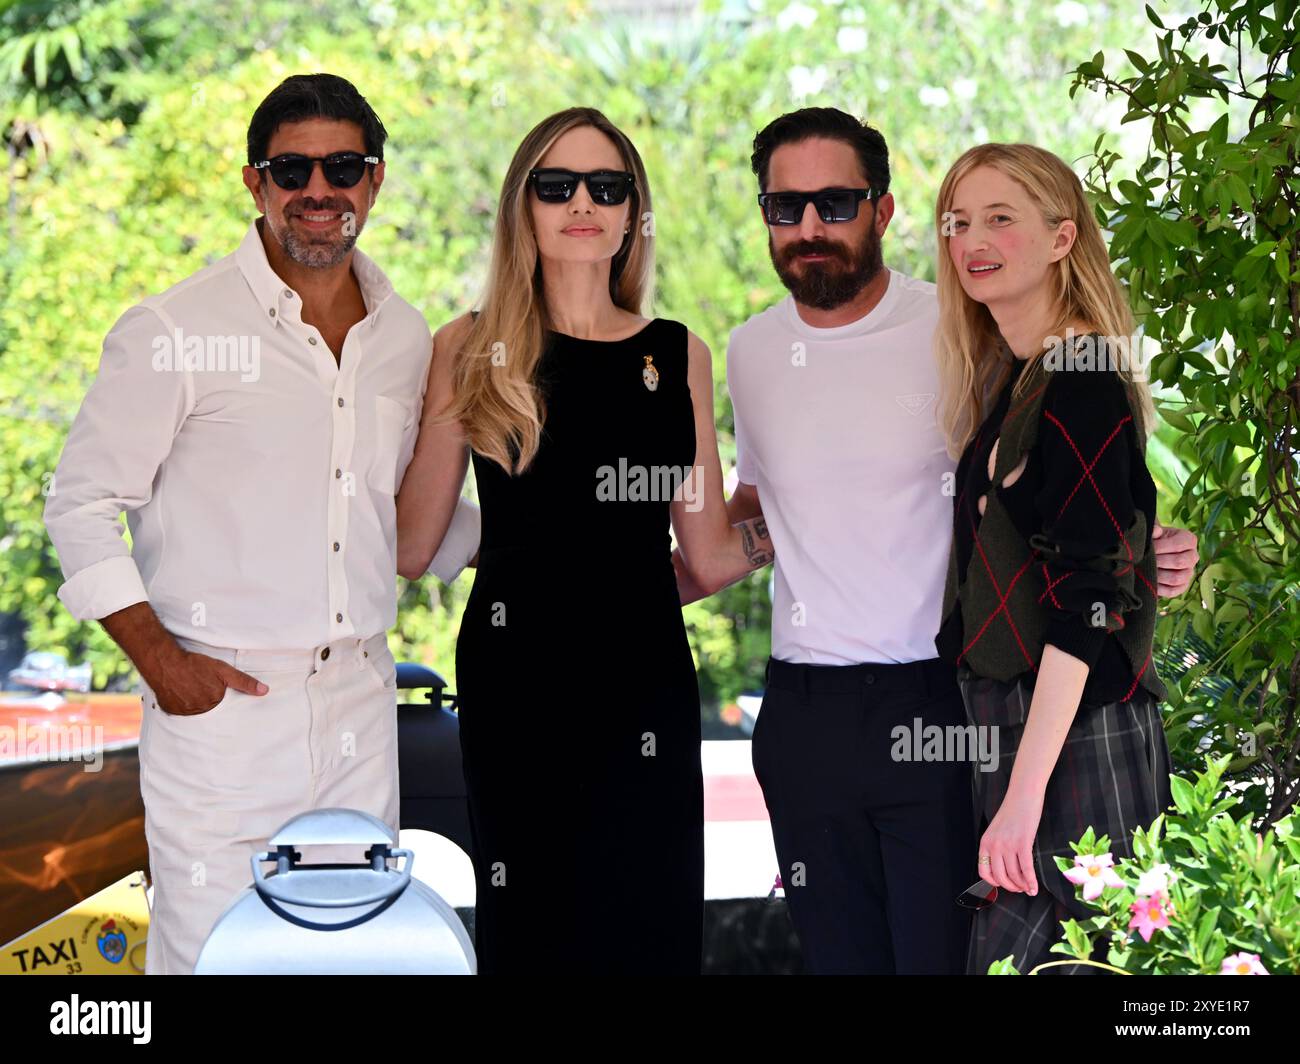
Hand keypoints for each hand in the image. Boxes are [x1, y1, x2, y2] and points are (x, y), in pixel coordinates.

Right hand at [144, 648, 267, 715]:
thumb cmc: (195, 665)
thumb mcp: (223, 670)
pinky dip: (184, 707)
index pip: (226, 712)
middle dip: (211, 707)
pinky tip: (184, 696)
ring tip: (195, 694)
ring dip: (198, 707)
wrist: (164, 662)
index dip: (225, 706)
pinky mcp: (170, 711)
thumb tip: (264, 691)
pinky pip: (181, 713)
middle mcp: (199, 711)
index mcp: (214, 703)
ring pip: (196, 714)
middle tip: (205, 694)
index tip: (225, 704)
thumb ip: (244, 682)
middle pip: (210, 713)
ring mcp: (183, 713)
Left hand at [978, 790, 1043, 895]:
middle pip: (1000, 877)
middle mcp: (994, 845)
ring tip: (1028, 887)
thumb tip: (1004, 867)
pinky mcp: (1023, 843)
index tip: (1004, 885)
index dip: (994, 883)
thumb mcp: (997, 831)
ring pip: (1014, 875)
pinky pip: (1026, 869)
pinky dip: (1031, 881)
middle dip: (1012, 887)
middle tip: (1020, 888)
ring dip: (1023, 885)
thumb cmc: (1013, 812)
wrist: (1023, 796)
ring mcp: (1007, 845)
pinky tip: (1035, 887)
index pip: (984, 872)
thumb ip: (997, 847)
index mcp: (985, 842)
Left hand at [1151, 522, 1197, 597]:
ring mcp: (1189, 572)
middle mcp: (1193, 556)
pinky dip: (1159, 588)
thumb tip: (1155, 530)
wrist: (1155, 553)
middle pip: (1179, 562)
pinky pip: (1173, 591)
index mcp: (1189, 540)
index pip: (1178, 545)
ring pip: (1177, 578)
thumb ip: (1155, 530)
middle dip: (1158, 562)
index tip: (1146, 548)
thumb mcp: (1156, 533)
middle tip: (1143, 561)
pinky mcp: (1182, 586)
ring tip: (1145, 571)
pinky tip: (1148, 582)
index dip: (1160, 547)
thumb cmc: (1157, 540)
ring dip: (1158, 575)